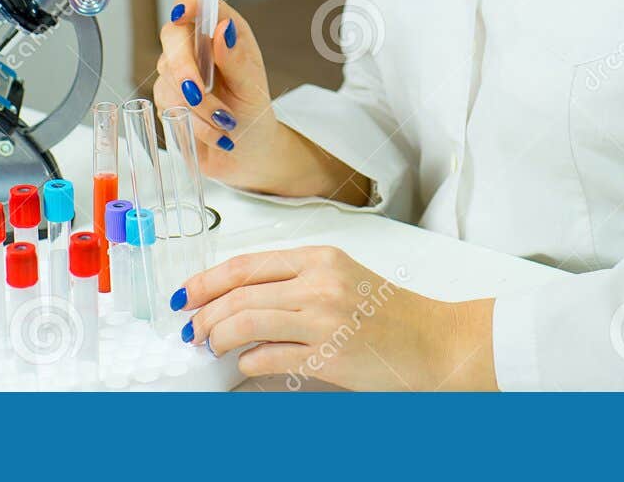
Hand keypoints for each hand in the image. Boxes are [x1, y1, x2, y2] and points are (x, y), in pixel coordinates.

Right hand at [153, 0, 282, 189]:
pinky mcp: (167, 97)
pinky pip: (165, 104)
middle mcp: (198, 46)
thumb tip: (223, 28)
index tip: (184, 13)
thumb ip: (237, 59)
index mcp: (224, 31)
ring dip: (197, 106)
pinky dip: (192, 123)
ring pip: (167, 76)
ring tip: (225, 122)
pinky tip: (214, 132)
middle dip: (184, 67)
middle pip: (171, 35)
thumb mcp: (252, 87)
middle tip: (199, 93)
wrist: (248, 153)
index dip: (187, 1)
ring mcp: (179, 71)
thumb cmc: (254, 113)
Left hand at [174, 245, 496, 390]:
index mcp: (321, 258)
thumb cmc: (393, 314)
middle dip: (204, 314)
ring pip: (247, 323)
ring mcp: (324, 318)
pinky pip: (270, 357)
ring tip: (212, 346)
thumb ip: (297, 282)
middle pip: (239, 294)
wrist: (435, 342)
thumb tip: (243, 299)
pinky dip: (249, 362)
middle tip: (192, 329)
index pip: (247, 264)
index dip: (208, 280)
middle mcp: (320, 283)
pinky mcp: (329, 354)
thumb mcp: (344, 279)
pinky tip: (246, 364)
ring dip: (218, 337)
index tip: (188, 294)